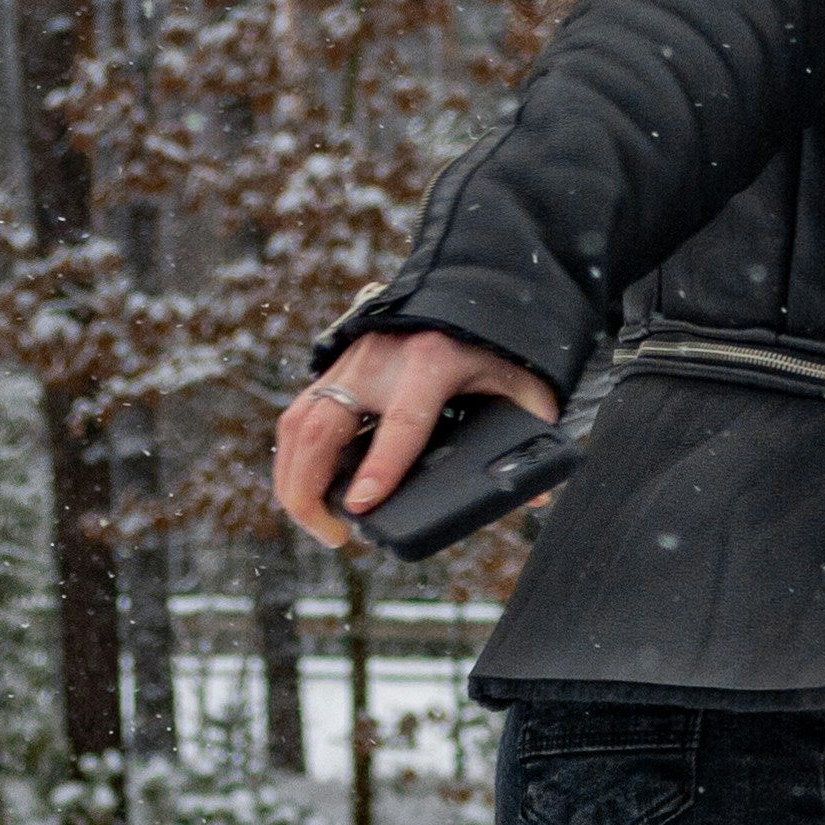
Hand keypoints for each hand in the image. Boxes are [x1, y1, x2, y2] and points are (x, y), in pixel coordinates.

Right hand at [273, 327, 561, 548]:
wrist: (463, 289)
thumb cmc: (494, 348)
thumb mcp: (523, 385)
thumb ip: (529, 434)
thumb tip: (532, 495)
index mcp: (433, 362)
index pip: (401, 422)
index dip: (380, 467)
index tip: (361, 506)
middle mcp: (379, 359)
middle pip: (323, 425)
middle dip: (311, 488)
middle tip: (334, 536)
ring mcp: (349, 360)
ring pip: (298, 423)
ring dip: (294, 479)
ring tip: (316, 522)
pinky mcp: (333, 367)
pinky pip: (297, 416)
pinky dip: (293, 458)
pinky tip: (305, 491)